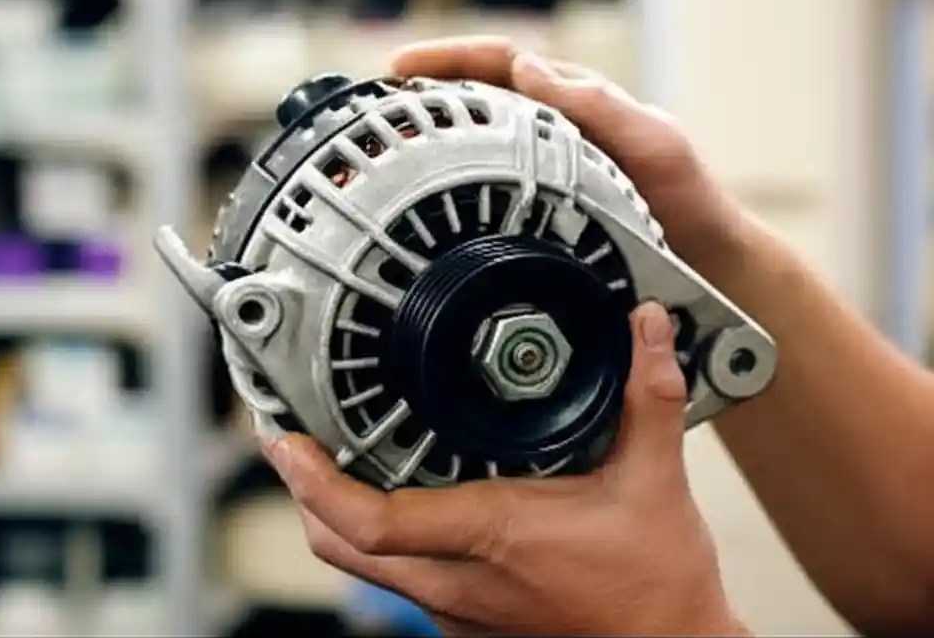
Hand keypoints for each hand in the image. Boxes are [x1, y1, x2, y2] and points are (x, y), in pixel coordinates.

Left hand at [260, 303, 748, 635]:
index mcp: (490, 535)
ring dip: (333, 514)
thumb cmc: (656, 587)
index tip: (285, 439)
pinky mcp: (465, 621)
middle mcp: (458, 579)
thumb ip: (647, 399)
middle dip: (301, 489)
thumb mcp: (655, 483)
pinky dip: (375, 539)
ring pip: (362, 565)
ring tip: (325, 460)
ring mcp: (455, 607)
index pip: (371, 521)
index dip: (313, 481)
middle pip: (338, 543)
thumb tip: (647, 333)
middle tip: (288, 437)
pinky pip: (398, 577)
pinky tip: (394, 500)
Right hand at [389, 36, 751, 282]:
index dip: (449, 60)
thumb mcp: (652, 144)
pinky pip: (486, 192)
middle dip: (424, 97)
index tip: (402, 69)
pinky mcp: (538, 216)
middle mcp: (553, 133)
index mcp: (575, 103)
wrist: (707, 268)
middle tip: (377, 110)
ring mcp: (543, 176)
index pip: (500, 64)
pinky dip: (451, 189)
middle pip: (476, 100)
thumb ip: (596, 105)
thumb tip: (526, 69)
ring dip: (430, 144)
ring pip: (475, 147)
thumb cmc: (689, 204)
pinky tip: (427, 206)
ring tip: (385, 154)